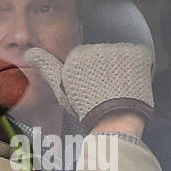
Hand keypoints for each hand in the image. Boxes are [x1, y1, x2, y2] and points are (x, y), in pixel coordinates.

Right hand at [23, 43, 154, 136]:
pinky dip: (141, 69)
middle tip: (109, 92)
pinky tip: (134, 84)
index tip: (96, 91)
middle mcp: (97, 47)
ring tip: (122, 89)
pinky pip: (141, 57)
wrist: (114, 122)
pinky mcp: (137, 54)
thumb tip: (28, 52)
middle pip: (107, 56)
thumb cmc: (87, 109)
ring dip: (125, 70)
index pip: (90, 59)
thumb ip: (47, 67)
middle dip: (110, 71)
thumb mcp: (62, 89)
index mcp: (78, 55)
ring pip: (123, 56)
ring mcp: (120, 50)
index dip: (95, 77)